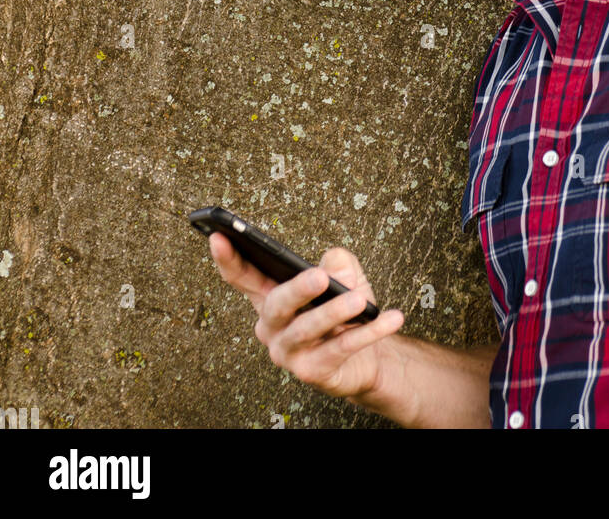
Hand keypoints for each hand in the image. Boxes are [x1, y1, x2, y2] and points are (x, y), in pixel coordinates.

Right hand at [209, 233, 404, 400]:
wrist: (368, 356)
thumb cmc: (345, 310)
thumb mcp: (345, 275)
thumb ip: (338, 262)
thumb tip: (336, 269)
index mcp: (269, 296)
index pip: (242, 276)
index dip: (228, 257)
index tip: (218, 236)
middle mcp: (272, 326)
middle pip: (276, 304)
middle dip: (296, 289)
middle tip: (318, 277)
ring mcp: (288, 352)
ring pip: (307, 329)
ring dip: (335, 312)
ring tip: (360, 301)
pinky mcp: (312, 372)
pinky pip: (340, 349)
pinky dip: (368, 333)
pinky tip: (390, 318)